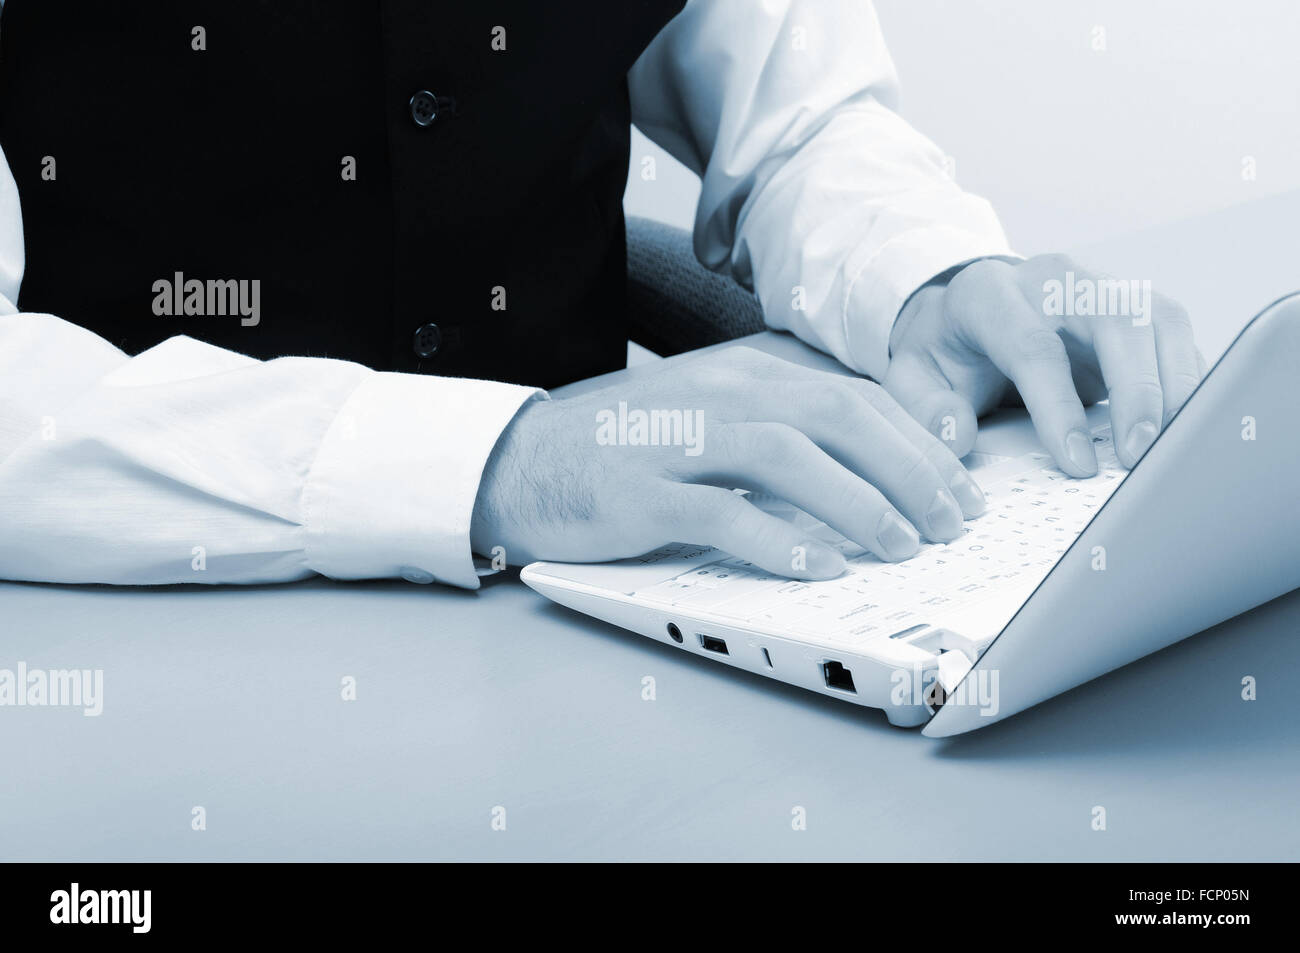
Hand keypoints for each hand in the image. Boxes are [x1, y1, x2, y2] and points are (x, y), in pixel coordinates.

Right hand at [471, 347, 987, 578]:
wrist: (523, 460)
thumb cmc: (629, 445)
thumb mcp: (713, 416)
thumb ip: (781, 427)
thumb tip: (870, 466)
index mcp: (744, 374)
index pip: (852, 395)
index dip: (918, 441)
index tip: (960, 486)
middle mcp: (718, 395)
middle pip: (834, 415)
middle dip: (908, 467)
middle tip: (951, 521)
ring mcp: (676, 441)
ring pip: (785, 455)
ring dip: (856, 500)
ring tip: (901, 544)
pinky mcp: (639, 492)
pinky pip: (718, 512)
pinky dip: (775, 537)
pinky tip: (817, 564)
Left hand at [883, 254, 1206, 473]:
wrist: (969, 310)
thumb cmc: (947, 347)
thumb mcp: (913, 374)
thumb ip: (925, 407)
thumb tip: (955, 440)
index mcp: (992, 293)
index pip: (1034, 346)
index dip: (1058, 407)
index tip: (1075, 462)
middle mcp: (1055, 278)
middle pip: (1115, 319)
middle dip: (1135, 390)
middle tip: (1139, 454)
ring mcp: (1103, 286)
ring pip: (1159, 319)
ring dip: (1173, 385)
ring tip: (1172, 446)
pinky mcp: (1136, 305)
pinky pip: (1177, 335)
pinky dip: (1188, 380)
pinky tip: (1186, 424)